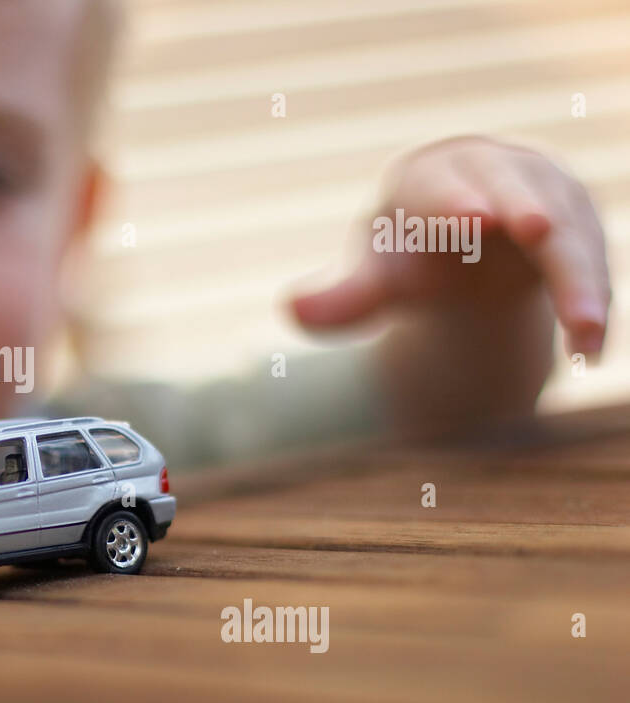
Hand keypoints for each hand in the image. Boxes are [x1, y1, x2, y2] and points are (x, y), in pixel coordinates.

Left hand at [291, 136, 610, 357]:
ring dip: (579, 280)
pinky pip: (593, 263)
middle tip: (538, 229)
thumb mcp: (376, 276)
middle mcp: (496, 171)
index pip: (441, 185)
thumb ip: (343, 296)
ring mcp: (548, 193)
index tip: (474, 217)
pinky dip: (594, 302)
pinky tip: (591, 349)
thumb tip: (292, 311)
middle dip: (529, 211)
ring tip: (586, 334)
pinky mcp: (583, 225)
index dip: (456, 199)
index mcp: (430, 176)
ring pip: (569, 232)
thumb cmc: (409, 254)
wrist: (467, 244)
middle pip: (517, 190)